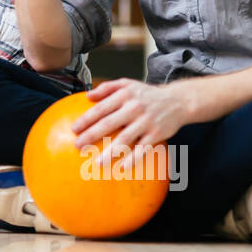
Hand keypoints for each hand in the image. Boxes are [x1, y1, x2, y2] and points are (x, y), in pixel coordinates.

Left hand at [72, 79, 192, 168]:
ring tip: (97, 162)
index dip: (86, 119)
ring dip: (110, 152)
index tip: (74, 129)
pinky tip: (123, 167)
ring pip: (124, 139)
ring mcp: (146, 122)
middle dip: (91, 135)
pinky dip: (133, 159)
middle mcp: (134, 108)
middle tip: (78, 146)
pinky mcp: (156, 133)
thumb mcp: (127, 83)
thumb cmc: (146, 94)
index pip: (101, 108)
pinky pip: (143, 148)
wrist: (178, 100)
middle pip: (109, 124)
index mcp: (124, 95)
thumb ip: (106, 87)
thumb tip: (87, 95)